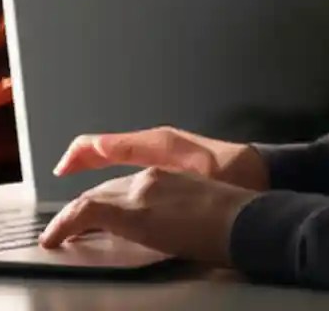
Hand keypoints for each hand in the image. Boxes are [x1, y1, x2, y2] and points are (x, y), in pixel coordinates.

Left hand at [38, 167, 259, 264]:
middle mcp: (151, 176)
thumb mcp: (205, 211)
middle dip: (84, 211)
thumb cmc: (240, 221)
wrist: (250, 220)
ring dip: (71, 219)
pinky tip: (54, 239)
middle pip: (105, 192)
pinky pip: (85, 212)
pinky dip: (65, 224)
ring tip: (57, 236)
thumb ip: (179, 215)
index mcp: (169, 176)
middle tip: (65, 230)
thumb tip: (169, 234)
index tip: (87, 217)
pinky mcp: (134, 209)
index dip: (103, 200)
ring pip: (92, 200)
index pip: (125, 186)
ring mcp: (141, 190)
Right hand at [53, 126, 268, 190]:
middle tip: (63, 174)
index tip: (60, 169)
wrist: (267, 175)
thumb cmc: (234, 171)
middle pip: (107, 146)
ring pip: (119, 153)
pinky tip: (117, 187)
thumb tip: (101, 146)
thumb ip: (144, 156)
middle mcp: (158, 142)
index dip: (78, 155)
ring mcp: (166, 152)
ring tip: (80, 181)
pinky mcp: (176, 163)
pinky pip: (134, 161)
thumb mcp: (186, 164)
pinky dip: (116, 169)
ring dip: (97, 164)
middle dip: (82, 159)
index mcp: (157, 141)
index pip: (103, 142)